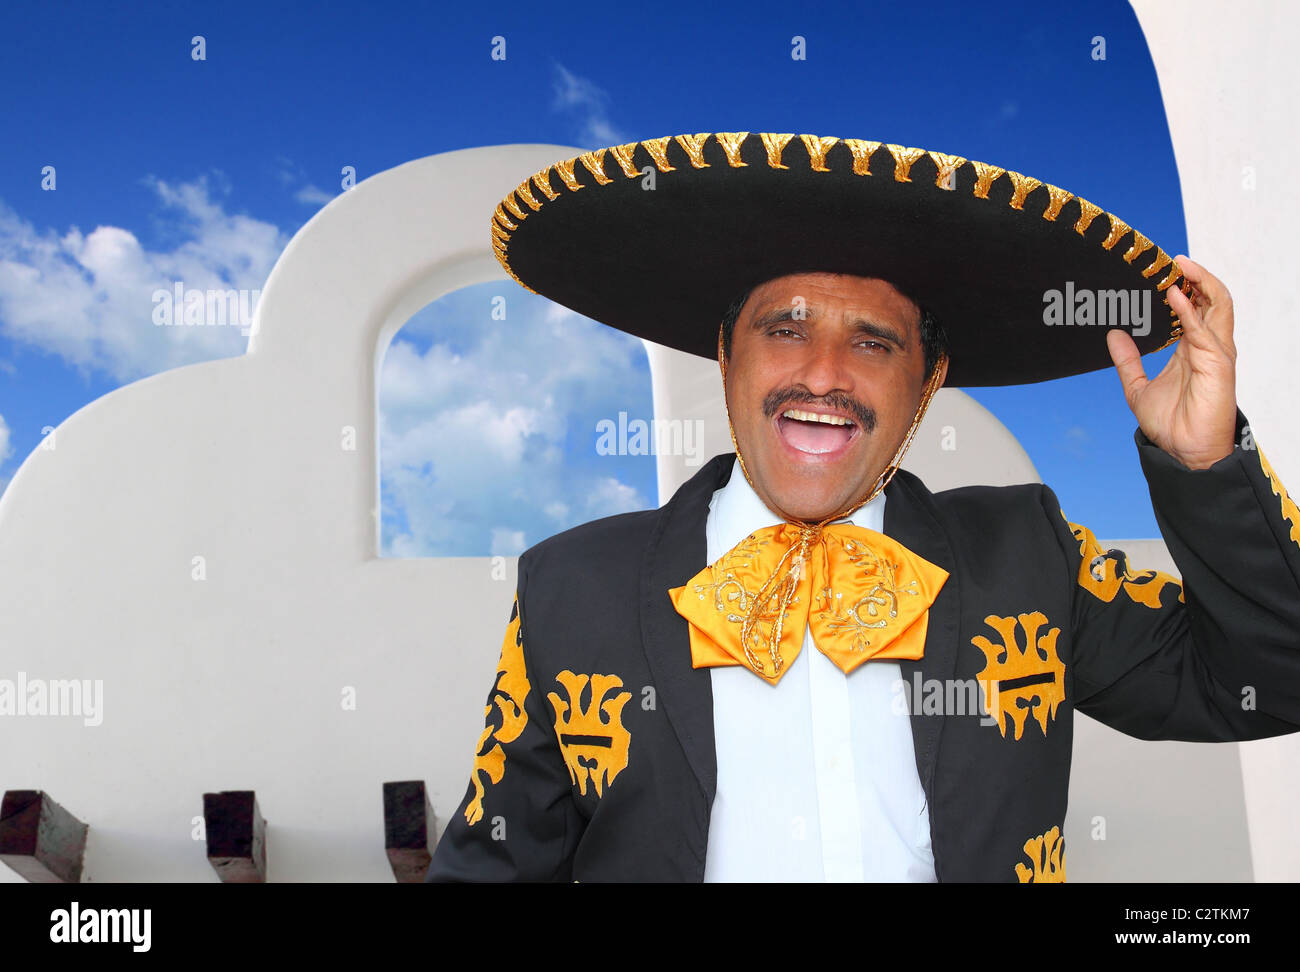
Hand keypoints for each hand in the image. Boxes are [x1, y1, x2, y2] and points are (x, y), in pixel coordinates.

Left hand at [1105, 255, 1236, 469]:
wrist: (1182, 451)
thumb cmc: (1170, 423)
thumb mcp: (1137, 387)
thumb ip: (1127, 360)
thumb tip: (1113, 334)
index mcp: (1191, 348)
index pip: (1195, 307)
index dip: (1183, 286)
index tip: (1161, 271)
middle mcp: (1207, 346)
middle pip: (1212, 299)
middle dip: (1197, 276)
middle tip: (1174, 259)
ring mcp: (1215, 352)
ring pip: (1218, 305)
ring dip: (1200, 282)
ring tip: (1180, 264)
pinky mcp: (1218, 363)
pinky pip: (1204, 329)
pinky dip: (1190, 309)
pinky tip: (1174, 294)